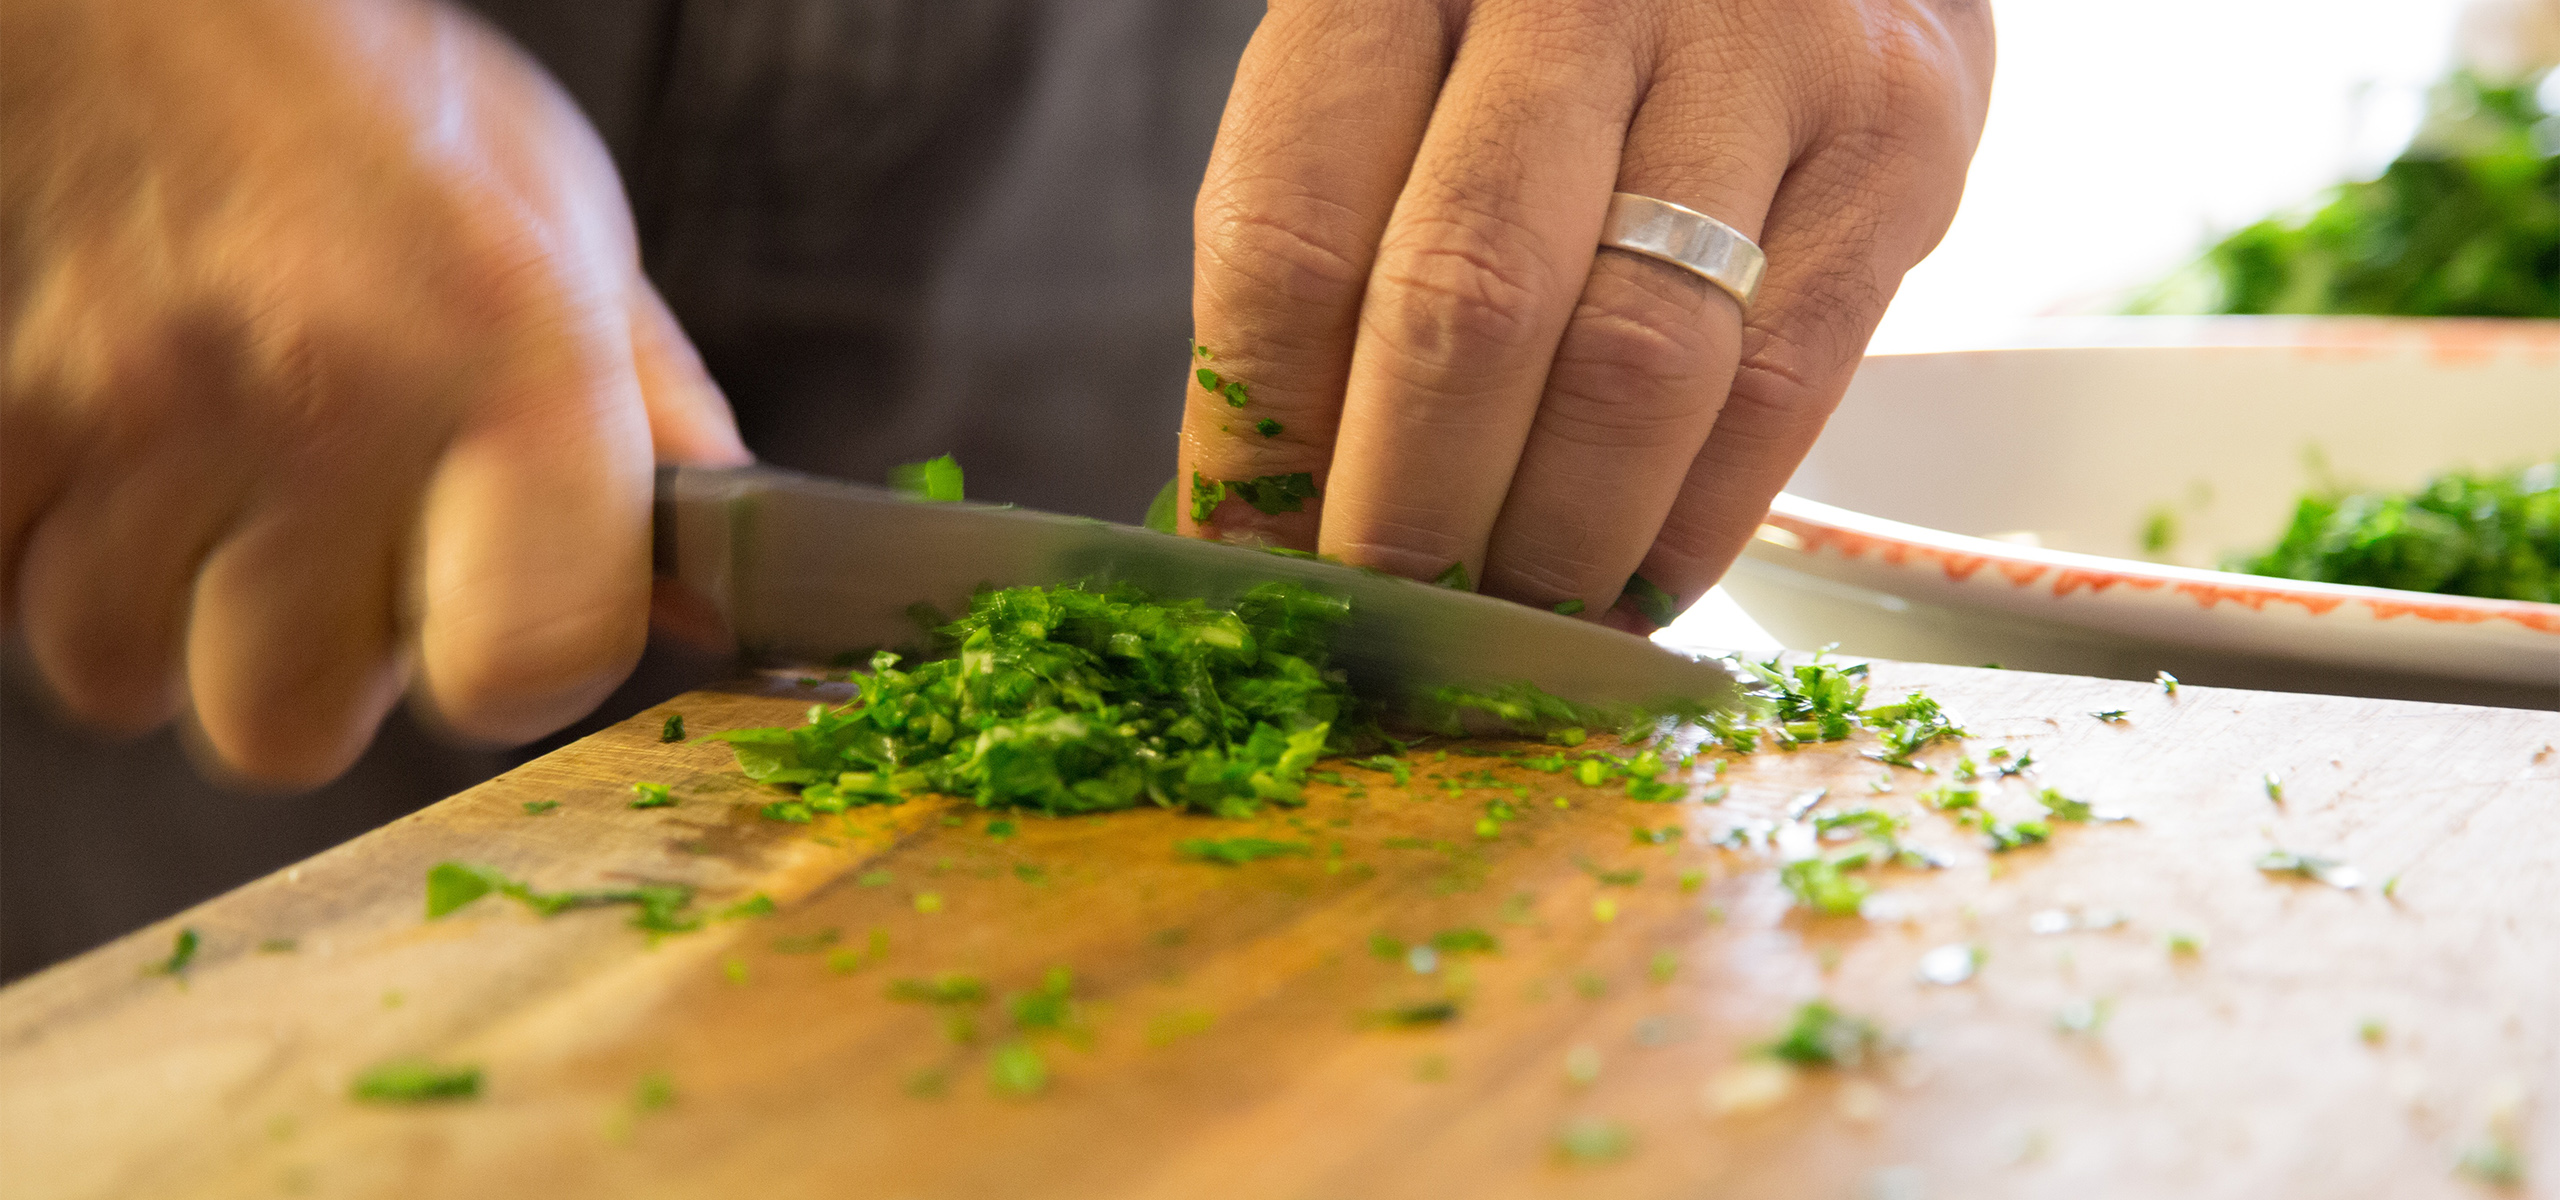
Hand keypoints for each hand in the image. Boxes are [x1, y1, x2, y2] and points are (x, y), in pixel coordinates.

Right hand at [1, 0, 747, 783]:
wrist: (157, 4)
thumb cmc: (382, 118)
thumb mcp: (565, 236)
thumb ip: (647, 428)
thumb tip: (712, 599)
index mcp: (505, 352)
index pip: (524, 664)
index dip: (520, 670)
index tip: (513, 617)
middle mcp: (323, 391)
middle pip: (290, 723)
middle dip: (317, 664)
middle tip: (345, 540)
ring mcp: (137, 406)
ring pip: (128, 676)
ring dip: (176, 617)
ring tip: (232, 487)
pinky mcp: (1, 413)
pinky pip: (8, 603)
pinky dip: (59, 560)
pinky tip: (135, 464)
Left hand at [1179, 0, 1989, 628]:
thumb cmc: (1560, 21)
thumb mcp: (1415, 65)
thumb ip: (1346, 239)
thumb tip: (1275, 510)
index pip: (1290, 240)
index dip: (1262, 442)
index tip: (1255, 569)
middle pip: (1464, 311)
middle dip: (1411, 519)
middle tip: (1388, 634)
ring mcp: (1757, 53)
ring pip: (1634, 367)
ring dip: (1556, 546)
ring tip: (1508, 633)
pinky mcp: (1896, 134)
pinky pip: (1782, 385)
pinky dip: (1694, 521)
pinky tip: (1635, 589)